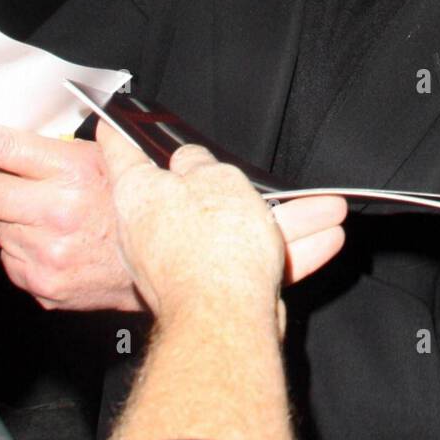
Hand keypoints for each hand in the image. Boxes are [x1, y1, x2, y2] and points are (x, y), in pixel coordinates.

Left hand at [0, 115, 140, 311]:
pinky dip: (20, 245)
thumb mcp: (118, 160)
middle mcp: (54, 212)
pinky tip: (47, 240)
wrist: (170, 269)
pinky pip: (12, 257)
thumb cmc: (141, 208)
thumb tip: (57, 110)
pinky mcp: (42, 285)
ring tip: (36, 211)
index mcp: (72, 173)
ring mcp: (45, 253)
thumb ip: (80, 140)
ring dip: (3, 214)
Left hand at [96, 122, 346, 319]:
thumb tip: (192, 163)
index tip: (112, 123)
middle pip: (196, 195)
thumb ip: (203, 164)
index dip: (120, 131)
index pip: (122, 153)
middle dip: (242, 186)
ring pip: (235, 230)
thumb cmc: (211, 246)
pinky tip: (324, 240)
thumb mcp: (215, 178)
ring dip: (285, 221)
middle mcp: (151, 231)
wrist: (226, 316)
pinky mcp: (212, 290)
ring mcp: (181, 263)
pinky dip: (286, 251)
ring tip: (327, 210)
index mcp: (139, 195)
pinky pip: (249, 261)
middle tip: (264, 175)